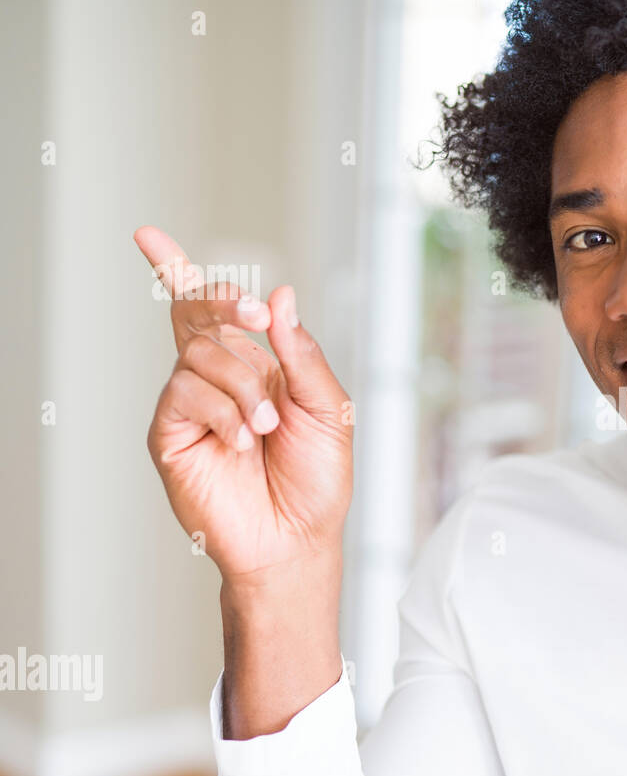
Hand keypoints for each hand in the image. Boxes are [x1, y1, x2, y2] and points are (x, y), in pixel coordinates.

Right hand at [137, 226, 353, 582]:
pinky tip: (242, 440)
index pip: (210, 311)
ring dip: (243, 383)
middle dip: (228, 304)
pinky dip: (222, 411)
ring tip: (266, 426)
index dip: (176, 270)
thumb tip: (283, 298)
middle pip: (200, 315)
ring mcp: (191, 405)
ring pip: (200, 353)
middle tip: (255, 316)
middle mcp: (219, 378)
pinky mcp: (171, 434)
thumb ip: (303, 354)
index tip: (147, 236)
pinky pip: (185, 393)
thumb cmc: (317, 480)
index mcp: (257, 365)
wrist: (298, 539)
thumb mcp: (329, 410)